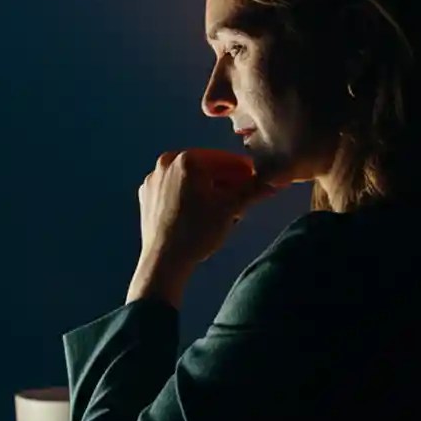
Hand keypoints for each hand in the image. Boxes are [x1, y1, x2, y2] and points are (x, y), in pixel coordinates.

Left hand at [127, 148, 277, 306]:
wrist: (164, 261)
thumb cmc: (198, 230)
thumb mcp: (230, 208)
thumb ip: (253, 190)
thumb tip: (274, 182)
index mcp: (186, 160)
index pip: (224, 160)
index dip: (245, 171)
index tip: (258, 180)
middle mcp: (165, 164)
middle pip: (206, 170)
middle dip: (227, 183)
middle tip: (244, 197)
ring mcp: (153, 181)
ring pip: (190, 181)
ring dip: (210, 191)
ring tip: (226, 209)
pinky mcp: (147, 198)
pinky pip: (175, 192)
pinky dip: (190, 198)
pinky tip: (201, 214)